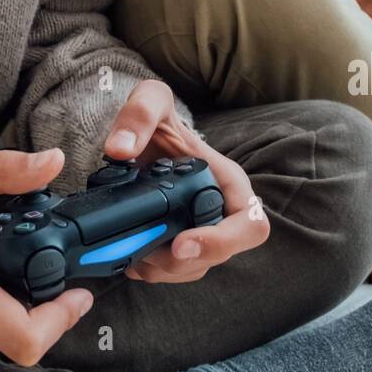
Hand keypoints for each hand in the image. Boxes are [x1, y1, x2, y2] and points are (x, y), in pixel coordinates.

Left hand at [102, 78, 269, 283]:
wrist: (140, 134)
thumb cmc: (157, 118)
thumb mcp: (150, 100)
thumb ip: (139, 114)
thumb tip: (121, 150)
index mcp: (227, 181)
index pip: (250, 223)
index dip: (222, 240)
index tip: (181, 242)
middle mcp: (221, 209)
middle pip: (220, 255)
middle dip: (182, 262)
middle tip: (146, 255)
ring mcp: (202, 228)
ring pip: (195, 267)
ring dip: (163, 270)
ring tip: (132, 255)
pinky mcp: (180, 241)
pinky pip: (175, 269)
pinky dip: (152, 271)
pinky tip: (130, 257)